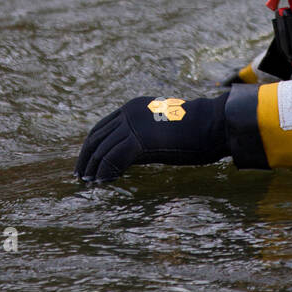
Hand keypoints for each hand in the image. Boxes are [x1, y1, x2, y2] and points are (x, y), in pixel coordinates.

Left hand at [75, 92, 229, 181]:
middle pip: (96, 137)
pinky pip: (113, 159)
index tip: (86, 164)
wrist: (210, 124)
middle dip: (86, 159)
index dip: (90, 147)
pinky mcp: (139, 139)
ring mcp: (133, 124)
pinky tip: (105, 183)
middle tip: (82, 178)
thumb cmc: (192, 131)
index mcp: (133, 107)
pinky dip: (105, 173)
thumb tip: (123, 159)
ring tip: (91, 184)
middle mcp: (129, 112)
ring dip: (94, 169)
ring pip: (102, 149)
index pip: (101, 128)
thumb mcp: (160, 131)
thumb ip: (140, 139)